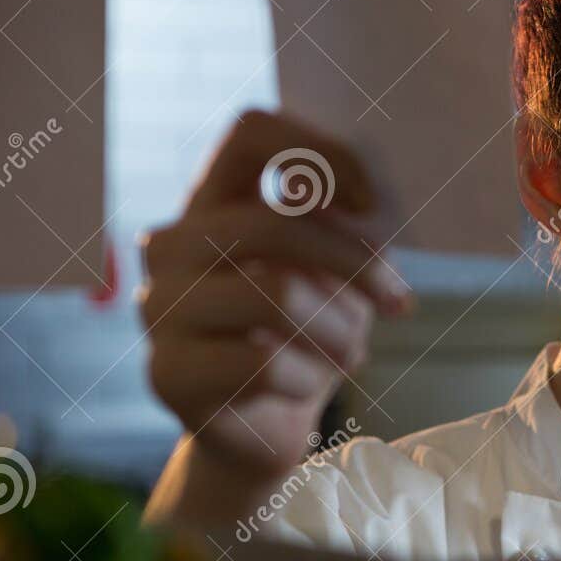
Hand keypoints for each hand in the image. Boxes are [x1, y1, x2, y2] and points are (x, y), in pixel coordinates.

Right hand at [137, 109, 410, 480]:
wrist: (268, 427)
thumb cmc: (310, 335)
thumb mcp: (340, 272)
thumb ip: (347, 225)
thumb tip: (363, 197)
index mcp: (214, 202)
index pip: (252, 133)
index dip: (322, 153)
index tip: (372, 203)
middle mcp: (173, 243)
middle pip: (275, 224)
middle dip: (357, 265)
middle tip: (400, 303)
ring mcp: (160, 306)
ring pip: (275, 294)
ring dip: (341, 331)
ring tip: (352, 353)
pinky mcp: (167, 372)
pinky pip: (264, 363)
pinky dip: (309, 378)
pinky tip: (305, 387)